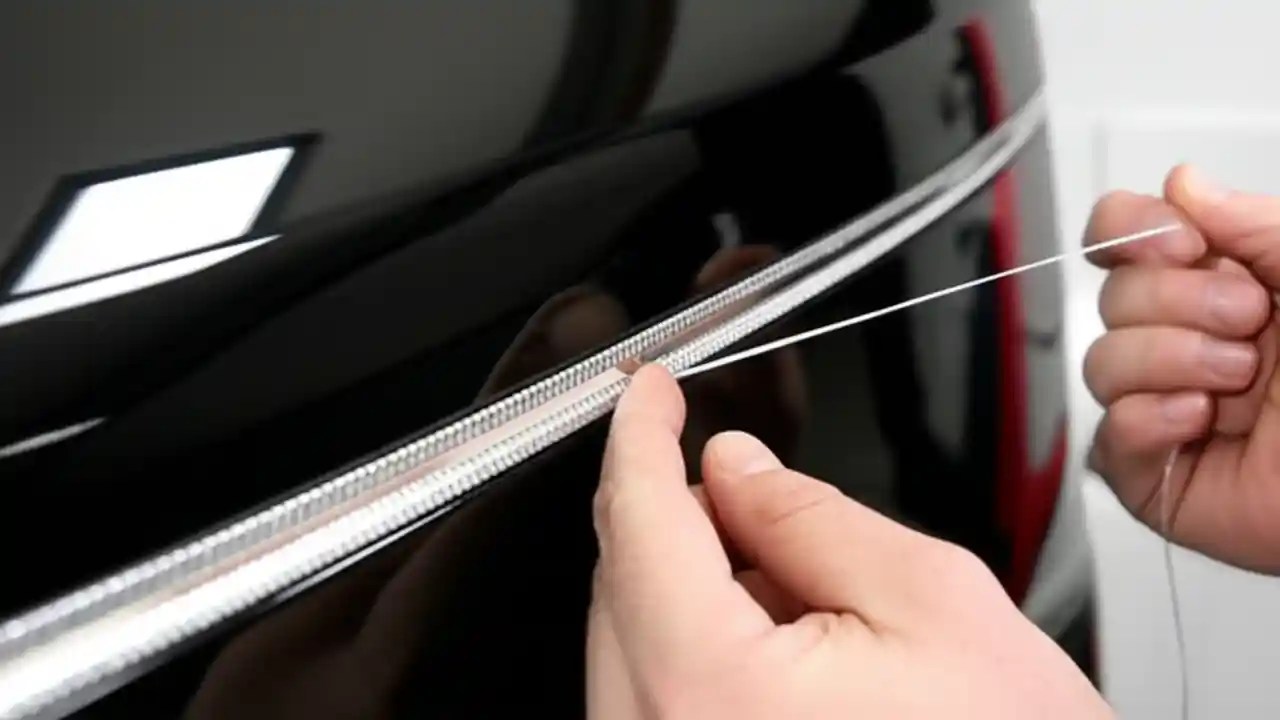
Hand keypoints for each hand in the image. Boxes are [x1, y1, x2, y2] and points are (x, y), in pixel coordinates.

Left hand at [587, 365, 1108, 718]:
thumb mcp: (934, 603)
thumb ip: (813, 517)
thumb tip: (734, 469)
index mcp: (714, 688)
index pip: (639, 522)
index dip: (640, 435)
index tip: (648, 391)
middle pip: (622, 578)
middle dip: (680, 511)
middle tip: (752, 487)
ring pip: (631, 633)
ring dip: (693, 584)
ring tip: (802, 599)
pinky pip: (653, 690)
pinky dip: (698, 644)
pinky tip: (781, 652)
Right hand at [1083, 165, 1279, 572]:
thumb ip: (1254, 223)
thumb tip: (1181, 186)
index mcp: (1226, 285)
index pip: (1128, 237)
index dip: (1130, 229)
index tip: (1183, 243)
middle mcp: (1189, 340)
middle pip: (1112, 295)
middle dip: (1177, 300)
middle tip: (1248, 320)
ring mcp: (1167, 406)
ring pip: (1101, 363)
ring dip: (1170, 360)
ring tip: (1237, 381)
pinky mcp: (1154, 474)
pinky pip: (1109, 436)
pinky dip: (1150, 420)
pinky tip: (1202, 420)